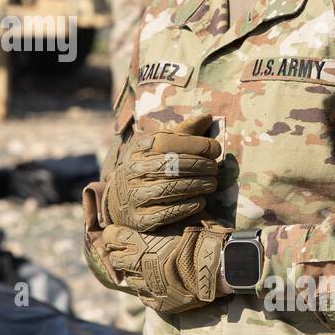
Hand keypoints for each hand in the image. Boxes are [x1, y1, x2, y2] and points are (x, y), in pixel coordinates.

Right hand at [101, 114, 220, 231]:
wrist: (119, 199)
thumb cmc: (149, 166)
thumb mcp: (160, 146)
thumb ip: (184, 133)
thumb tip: (207, 116)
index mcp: (139, 149)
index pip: (168, 142)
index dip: (196, 144)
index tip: (215, 149)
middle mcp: (133, 171)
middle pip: (170, 165)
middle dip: (199, 166)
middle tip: (214, 169)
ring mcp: (135, 196)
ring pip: (169, 189)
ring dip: (196, 186)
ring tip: (211, 184)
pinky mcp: (140, 219)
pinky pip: (166, 213)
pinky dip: (187, 207)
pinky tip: (200, 201)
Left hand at [101, 219, 229, 314]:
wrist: (218, 266)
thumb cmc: (201, 237)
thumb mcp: (179, 219)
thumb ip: (160, 218)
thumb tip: (154, 208)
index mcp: (140, 243)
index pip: (111, 237)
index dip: (115, 234)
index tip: (119, 233)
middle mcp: (139, 265)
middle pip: (116, 260)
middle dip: (121, 255)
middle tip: (133, 252)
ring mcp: (148, 286)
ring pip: (130, 280)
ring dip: (136, 274)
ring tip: (149, 269)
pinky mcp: (159, 302)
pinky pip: (144, 297)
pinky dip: (148, 290)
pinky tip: (159, 283)